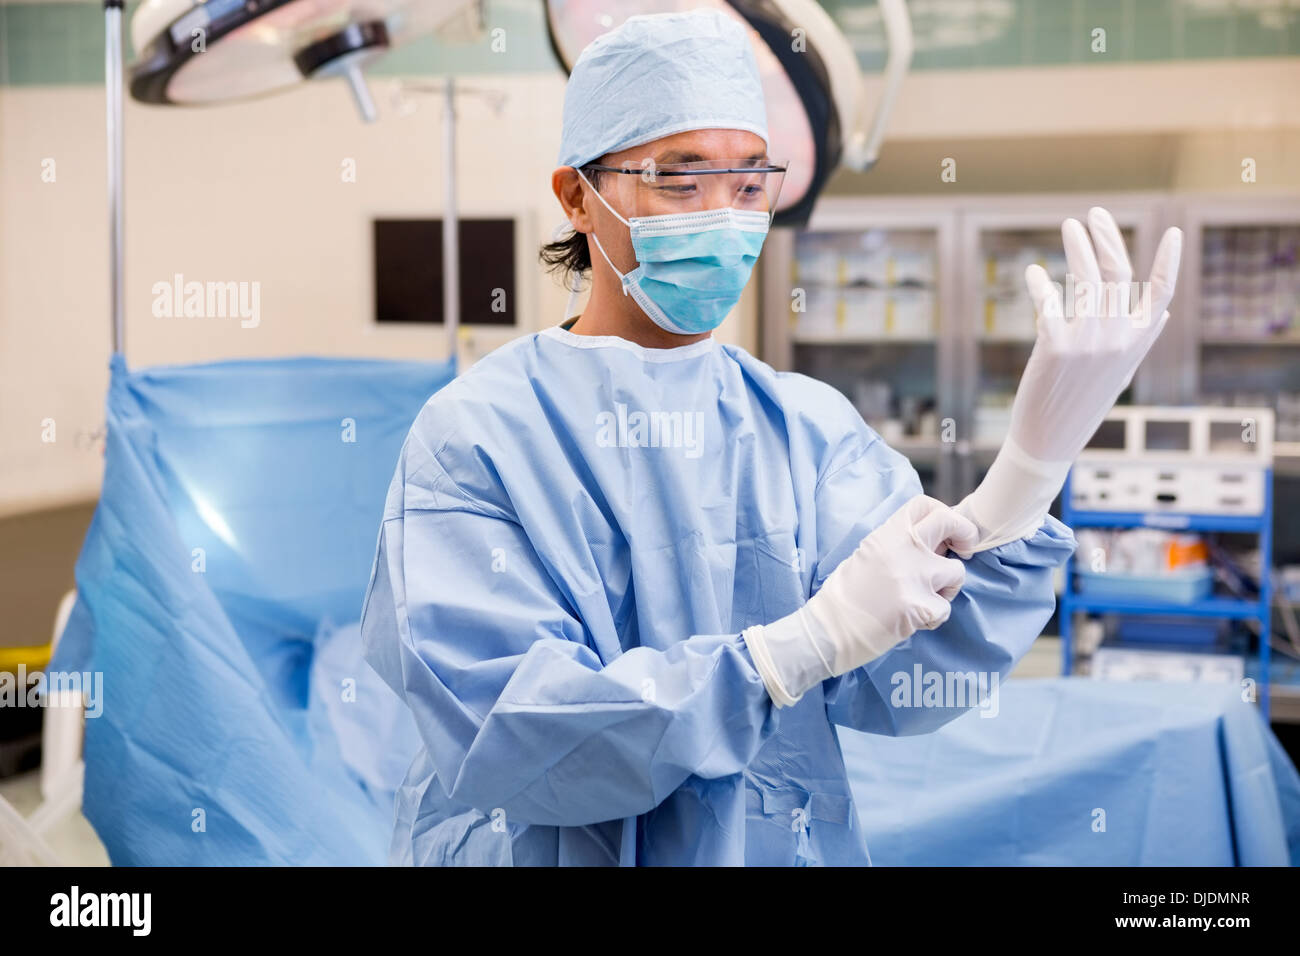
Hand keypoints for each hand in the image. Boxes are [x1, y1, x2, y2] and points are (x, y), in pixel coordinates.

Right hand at [743, 495, 979, 706]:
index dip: (943, 514)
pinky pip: (944, 609)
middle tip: (962, 550)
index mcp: (887, 534)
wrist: (828, 630)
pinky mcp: (920, 607)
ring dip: (947, 588)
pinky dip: (933, 618)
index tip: (945, 532)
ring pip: (957, 572)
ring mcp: (914, 577)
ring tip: (924, 600)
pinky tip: (913, 621)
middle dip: (966, 534)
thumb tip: (933, 545)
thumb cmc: (844, 596)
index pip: (925, 505)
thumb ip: (898, 545)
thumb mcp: (868, 555)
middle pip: (951, 522)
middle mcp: (904, 548)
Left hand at [1011, 207, 1182, 463]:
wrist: (1048, 439)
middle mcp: (1117, 338)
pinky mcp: (1056, 346)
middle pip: (1119, 273)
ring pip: (1087, 278)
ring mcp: (1088, 341)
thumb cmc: (1082, 402)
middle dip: (1107, 238)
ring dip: (1078, 246)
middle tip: (1094, 214)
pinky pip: (1049, 301)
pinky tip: (1033, 272)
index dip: (1169, 262)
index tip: (1175, 233)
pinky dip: (1040, 282)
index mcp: (1137, 342)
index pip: (1162, 293)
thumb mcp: (1119, 372)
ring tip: (1069, 226)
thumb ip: (1140, 339)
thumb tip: (1161, 312)